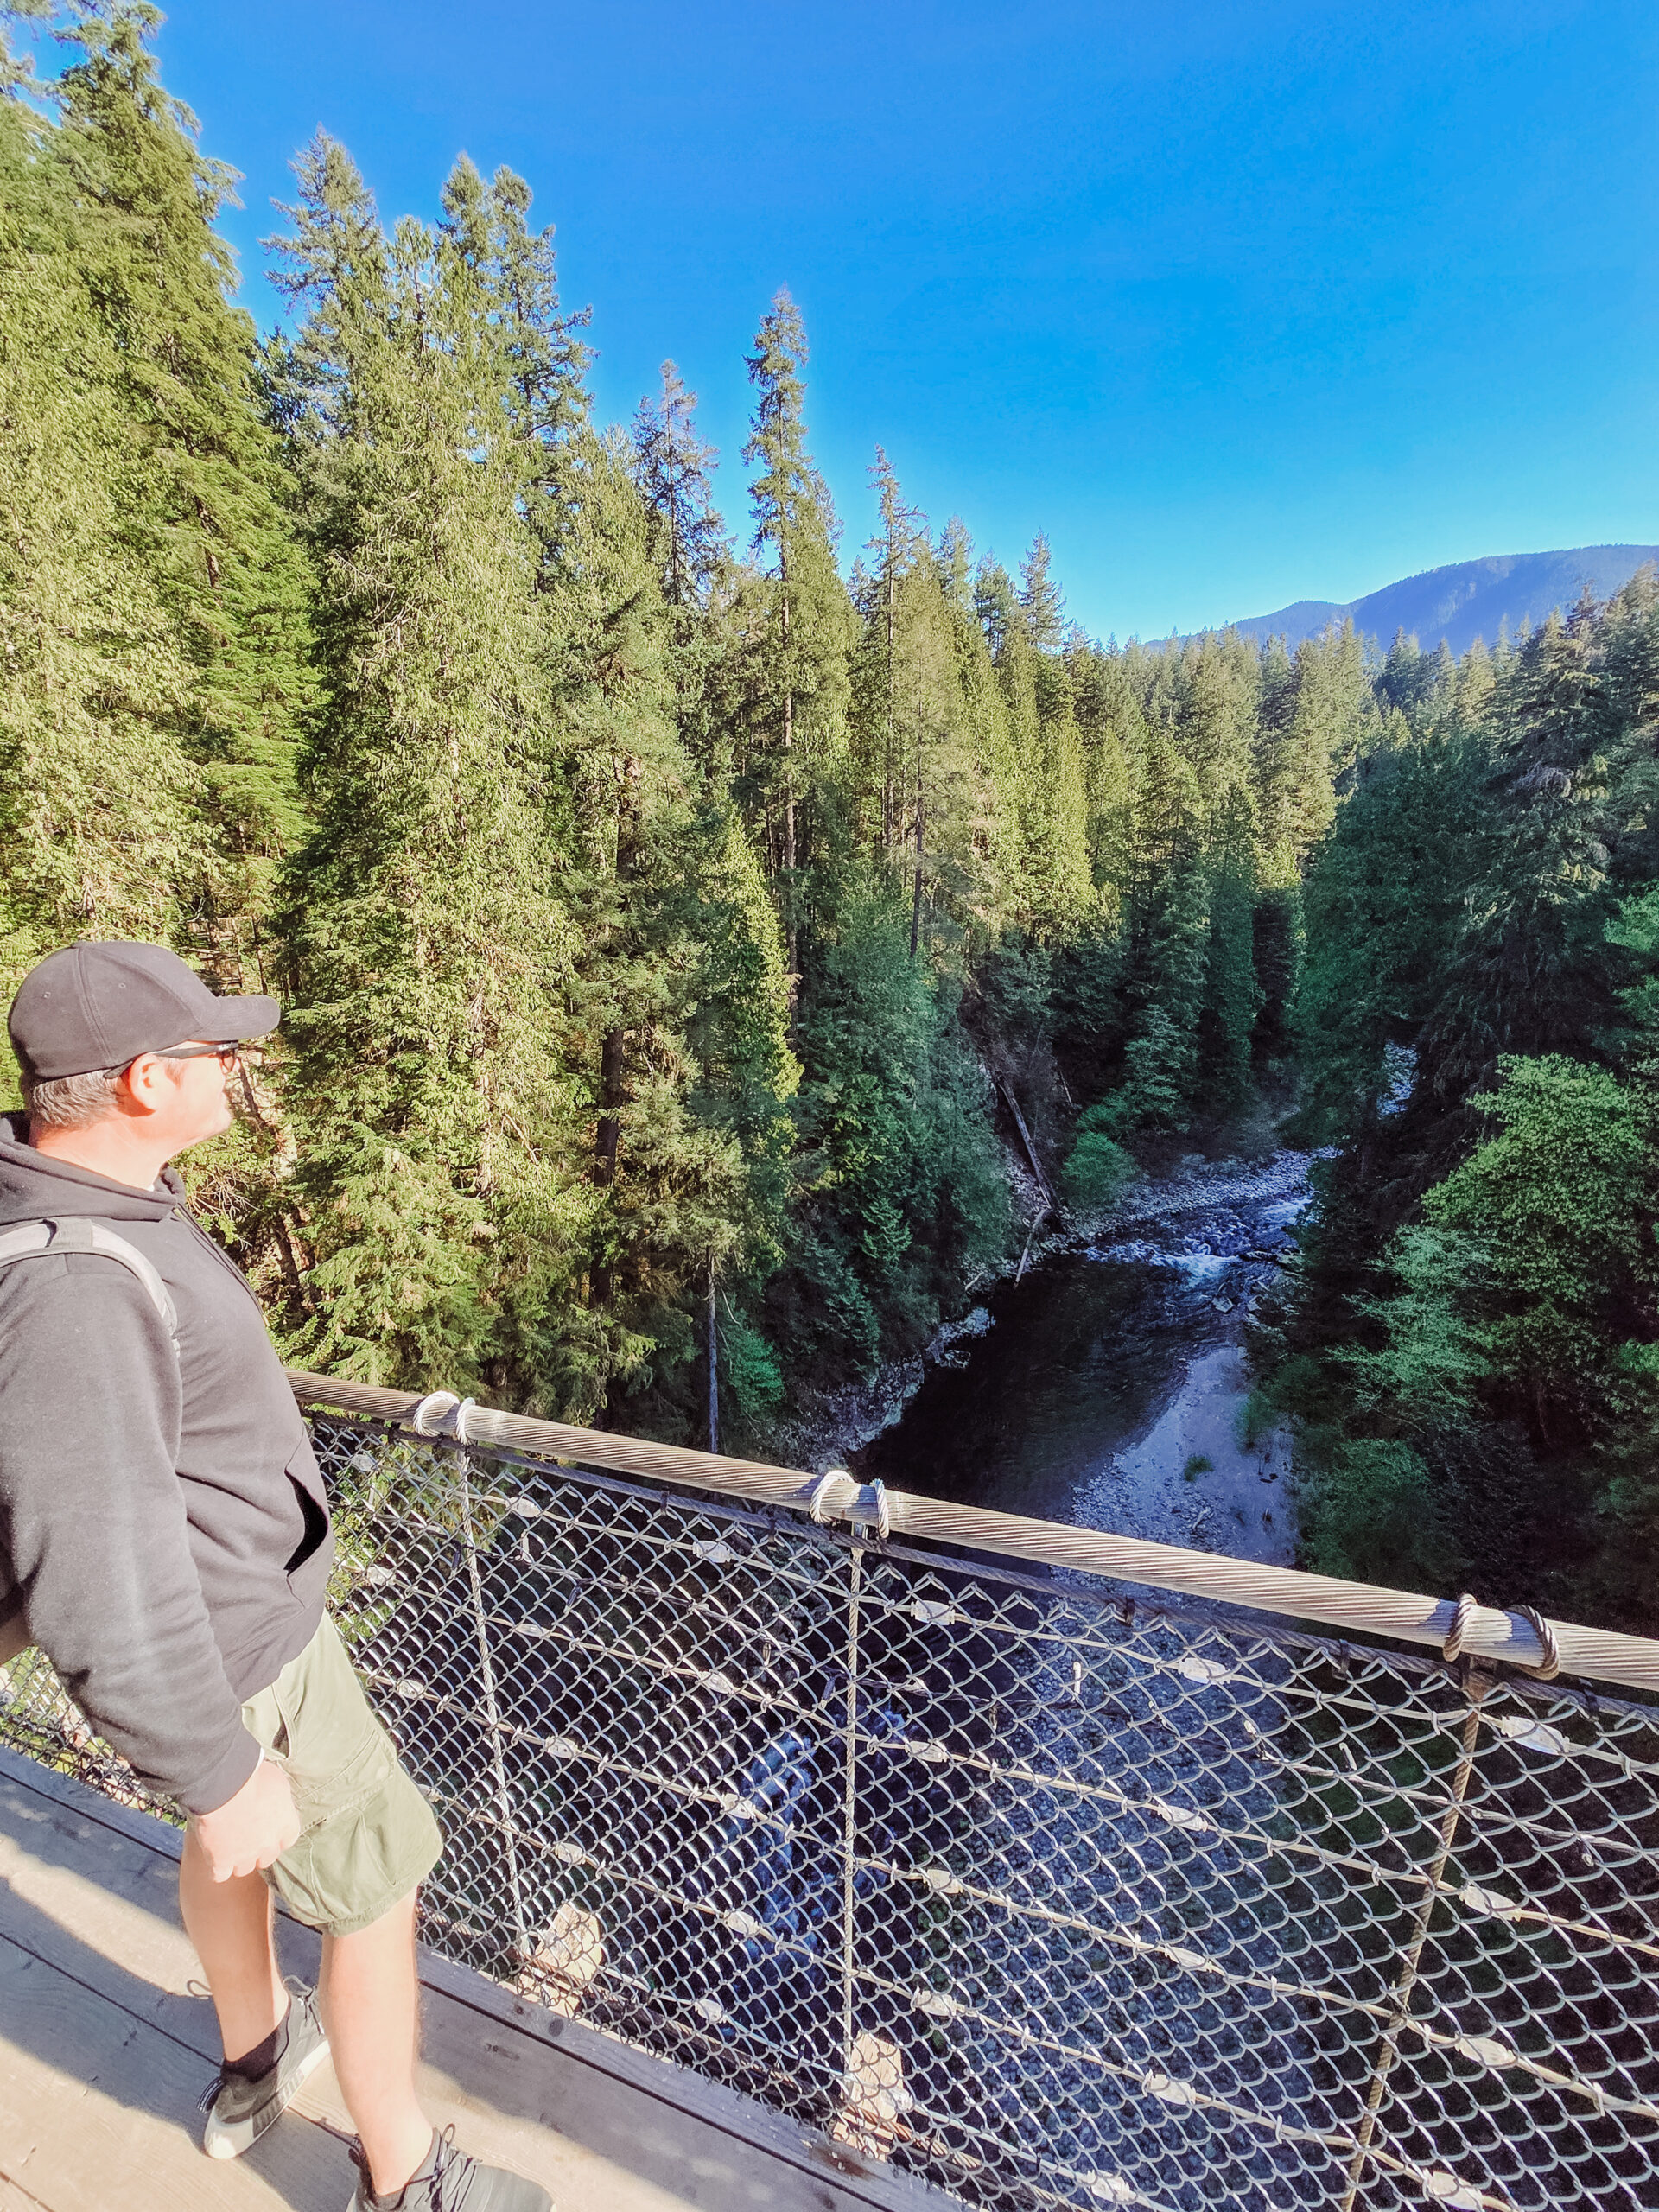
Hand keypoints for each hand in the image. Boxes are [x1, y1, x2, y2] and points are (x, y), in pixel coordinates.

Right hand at [194, 1755, 299, 1880]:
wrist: (225, 1784)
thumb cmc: (251, 1775)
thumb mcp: (277, 1781)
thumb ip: (278, 1799)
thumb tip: (273, 1797)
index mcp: (286, 1824)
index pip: (287, 1839)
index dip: (275, 1835)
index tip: (266, 1827)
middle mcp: (269, 1844)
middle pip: (266, 1857)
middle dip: (257, 1849)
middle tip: (244, 1834)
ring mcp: (245, 1856)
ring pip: (243, 1868)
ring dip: (236, 1859)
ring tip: (226, 1843)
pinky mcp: (221, 1862)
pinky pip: (219, 1875)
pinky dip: (215, 1867)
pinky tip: (212, 1855)